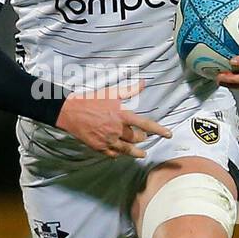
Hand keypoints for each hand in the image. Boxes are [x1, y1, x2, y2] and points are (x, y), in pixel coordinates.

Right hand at [55, 78, 172, 157]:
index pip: (146, 125)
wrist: (70, 112)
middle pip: (137, 138)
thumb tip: (143, 83)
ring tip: (141, 153)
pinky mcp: (99, 147)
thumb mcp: (111, 93)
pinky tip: (121, 154)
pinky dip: (119, 154)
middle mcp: (117, 130)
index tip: (169, 134)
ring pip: (128, 150)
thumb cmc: (91, 100)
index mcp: (122, 115)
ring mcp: (108, 140)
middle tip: (144, 137)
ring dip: (136, 152)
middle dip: (142, 138)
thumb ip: (129, 90)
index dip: (159, 130)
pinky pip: (113, 154)